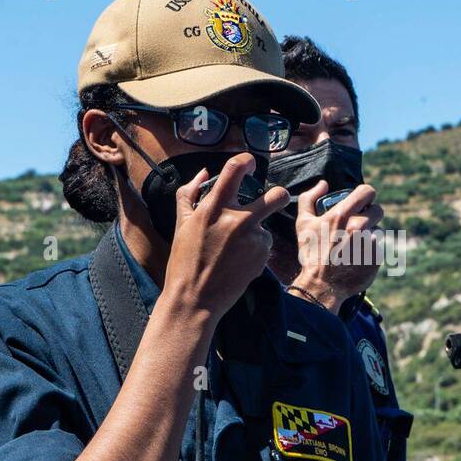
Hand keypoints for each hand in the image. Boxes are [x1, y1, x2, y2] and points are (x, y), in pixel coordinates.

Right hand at [163, 154, 290, 321]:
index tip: (250, 164)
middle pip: (276, 196)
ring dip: (256, 231)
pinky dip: (255, 250)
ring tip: (236, 248)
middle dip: (279, 195)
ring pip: (267, 224)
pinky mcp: (262, 257)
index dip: (247, 161)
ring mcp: (252, 240)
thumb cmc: (184, 261)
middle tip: (273, 199)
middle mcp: (237, 220)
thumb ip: (190, 193)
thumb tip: (204, 172)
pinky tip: (238, 261)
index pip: (235, 169)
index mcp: (214, 208)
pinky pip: (265, 244)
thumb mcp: (181, 224)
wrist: (195, 299)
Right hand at [291, 179, 383, 312]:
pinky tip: (358, 257)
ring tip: (356, 244)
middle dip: (370, 215)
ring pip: (379, 230)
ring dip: (370, 234)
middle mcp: (358, 226)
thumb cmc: (311, 254)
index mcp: (341, 215)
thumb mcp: (303, 224)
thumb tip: (323, 183)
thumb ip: (309, 198)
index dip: (365, 195)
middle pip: (377, 210)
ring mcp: (369, 243)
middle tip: (359, 224)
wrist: (321, 285)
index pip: (367, 191)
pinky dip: (371, 250)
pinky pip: (379, 247)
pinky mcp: (377, 257)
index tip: (362, 202)